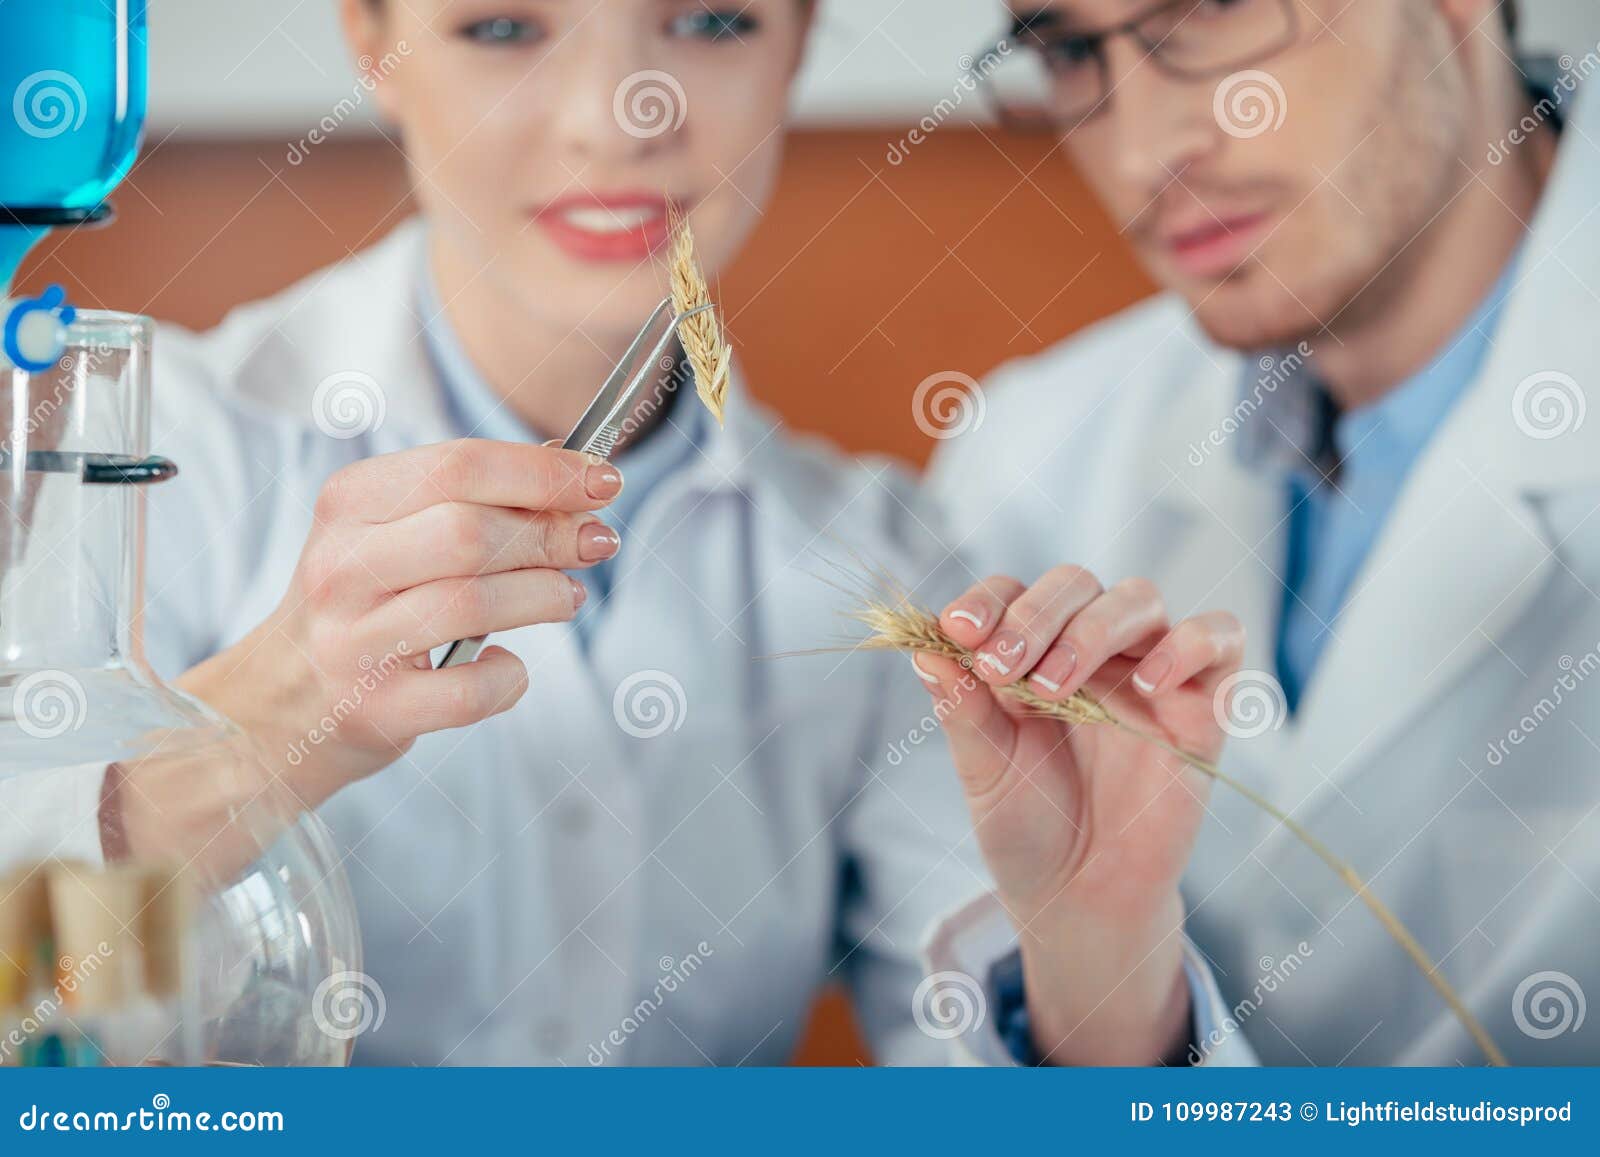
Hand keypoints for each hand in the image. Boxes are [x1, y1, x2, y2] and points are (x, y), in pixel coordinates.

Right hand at [139, 440, 622, 828]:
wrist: (279, 704)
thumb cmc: (362, 604)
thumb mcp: (396, 531)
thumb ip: (475, 497)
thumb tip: (568, 463)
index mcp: (350, 503)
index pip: (459, 465)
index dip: (544, 472)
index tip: (603, 480)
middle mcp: (343, 566)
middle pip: (469, 532)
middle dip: (552, 535)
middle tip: (597, 542)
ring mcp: (352, 641)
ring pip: (472, 604)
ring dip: (544, 597)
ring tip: (566, 597)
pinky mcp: (374, 709)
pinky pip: (468, 691)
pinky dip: (509, 678)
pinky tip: (507, 667)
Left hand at [913, 567, 1243, 1064]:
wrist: (1079, 897)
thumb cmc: (1028, 825)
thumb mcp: (983, 769)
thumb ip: (962, 709)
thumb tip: (923, 651)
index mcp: (1030, 652)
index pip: (1012, 593)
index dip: (987, 601)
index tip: (957, 630)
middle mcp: (1090, 649)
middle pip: (1074, 584)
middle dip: (1034, 615)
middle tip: (1001, 667)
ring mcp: (1147, 671)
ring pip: (1138, 600)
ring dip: (1090, 630)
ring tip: (1052, 688)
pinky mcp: (1201, 704)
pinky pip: (1219, 639)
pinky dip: (1187, 644)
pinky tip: (1145, 684)